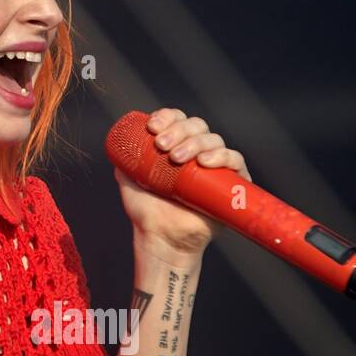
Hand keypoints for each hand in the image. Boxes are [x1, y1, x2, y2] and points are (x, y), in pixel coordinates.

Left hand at [114, 107, 251, 261]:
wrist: (161, 238)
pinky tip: (204, 161)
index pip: (178, 120)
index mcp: (177, 146)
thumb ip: (124, 158)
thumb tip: (120, 142)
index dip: (167, 117)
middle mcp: (198, 152)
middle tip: (162, 145)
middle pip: (196, 125)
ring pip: (214, 139)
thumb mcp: (129, 178)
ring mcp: (216, 166)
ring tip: (177, 158)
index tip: (152, 127)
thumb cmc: (147, 210)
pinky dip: (222, 155)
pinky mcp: (234, 183)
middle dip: (178, 130)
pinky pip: (235, 160)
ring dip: (195, 143)